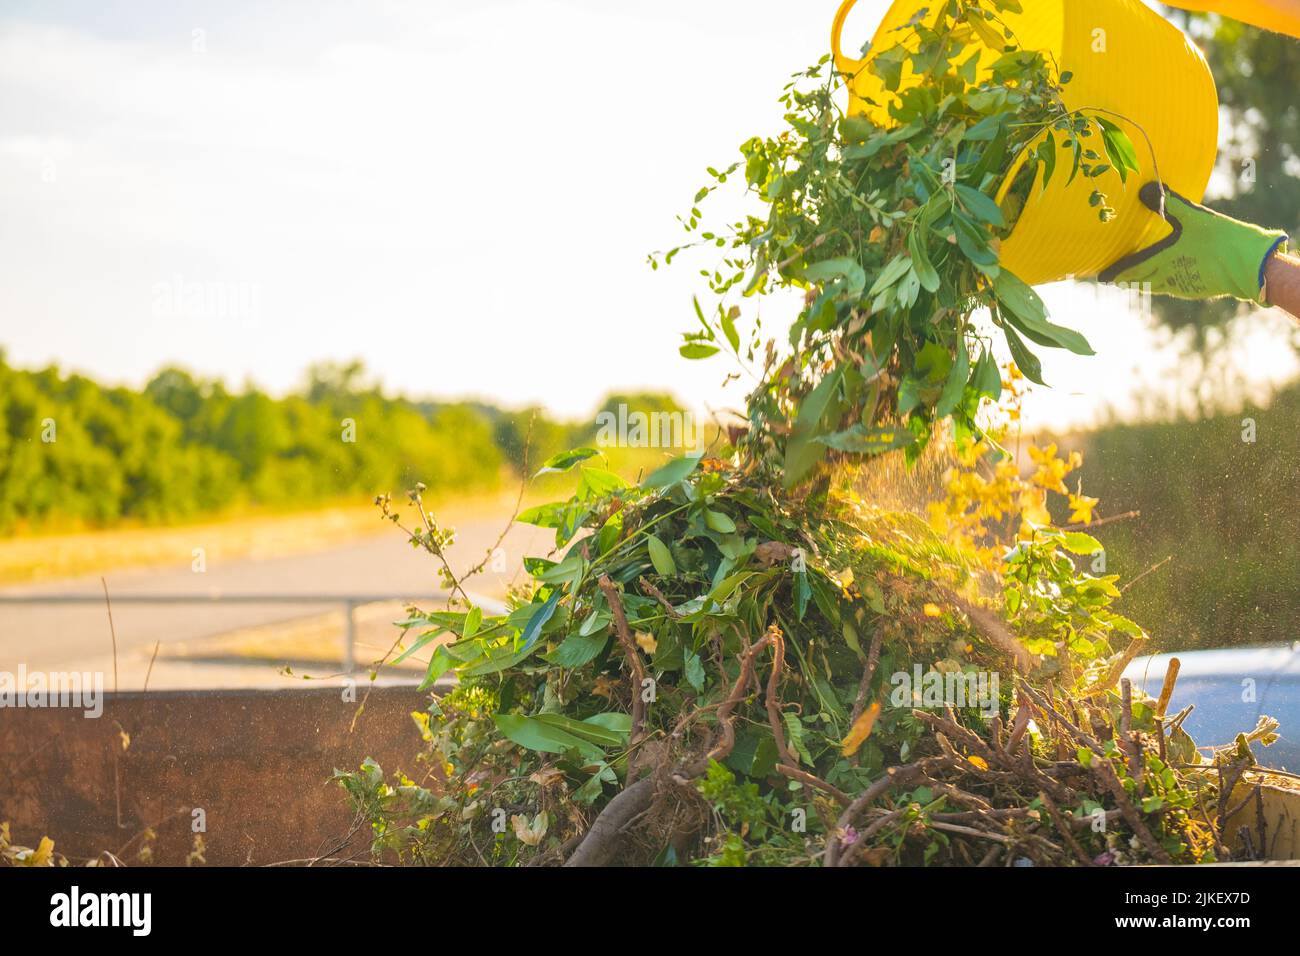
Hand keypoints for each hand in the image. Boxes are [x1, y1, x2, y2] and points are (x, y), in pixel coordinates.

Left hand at [1098, 182, 1287, 303]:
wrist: (1249, 264)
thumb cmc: (1220, 239)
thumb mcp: (1193, 216)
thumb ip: (1168, 203)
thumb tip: (1145, 188)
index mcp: (1164, 260)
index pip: (1131, 269)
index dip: (1116, 273)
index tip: (1101, 278)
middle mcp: (1169, 277)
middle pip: (1141, 281)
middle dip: (1127, 280)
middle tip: (1114, 279)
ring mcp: (1182, 285)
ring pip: (1156, 286)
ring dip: (1144, 283)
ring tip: (1135, 279)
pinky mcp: (1195, 289)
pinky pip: (1172, 288)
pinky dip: (1163, 284)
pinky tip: (1165, 280)